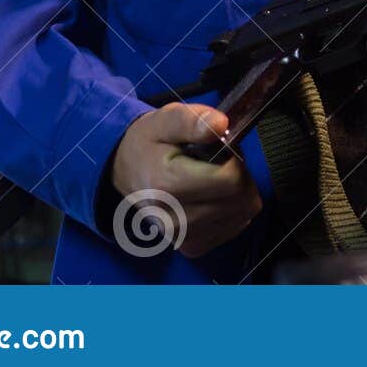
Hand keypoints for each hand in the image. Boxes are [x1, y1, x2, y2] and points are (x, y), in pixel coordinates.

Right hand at [110, 102, 261, 258]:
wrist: (125, 171)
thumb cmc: (149, 142)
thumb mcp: (166, 119)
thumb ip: (193, 120)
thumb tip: (220, 124)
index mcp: (168, 185)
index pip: (231, 181)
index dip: (236, 160)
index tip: (221, 150)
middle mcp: (174, 219)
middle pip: (241, 200)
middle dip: (239, 176)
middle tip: (218, 162)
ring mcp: (182, 238)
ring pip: (241, 214)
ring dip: (237, 193)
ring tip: (212, 178)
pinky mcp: (191, 247)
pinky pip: (234, 228)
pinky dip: (232, 210)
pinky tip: (212, 196)